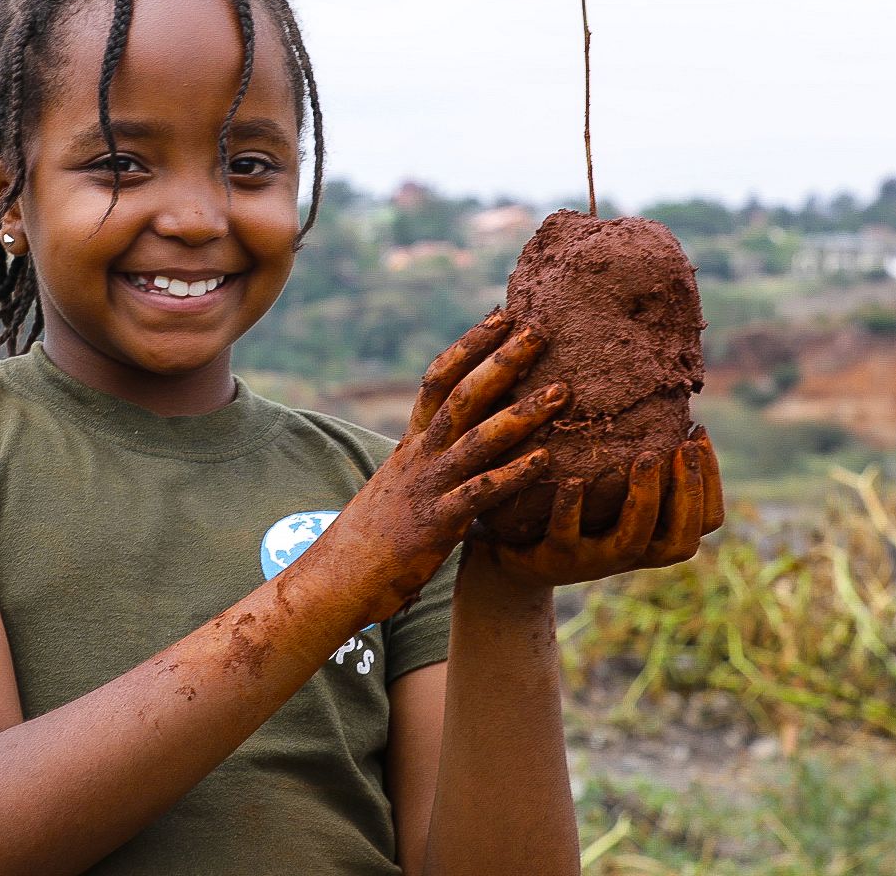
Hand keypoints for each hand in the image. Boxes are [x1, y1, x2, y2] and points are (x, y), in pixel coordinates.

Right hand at [308, 310, 571, 623]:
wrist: (333, 580)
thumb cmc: (372, 539)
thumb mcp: (400, 487)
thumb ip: (428, 462)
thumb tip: (458, 442)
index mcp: (411, 444)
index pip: (438, 379)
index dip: (470, 345)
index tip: (501, 315)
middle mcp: (419, 457)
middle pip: (460, 395)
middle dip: (501, 361)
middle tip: (539, 331)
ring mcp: (427, 488)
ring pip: (477, 439)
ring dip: (522, 412)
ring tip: (562, 391)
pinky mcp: (435, 525)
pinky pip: (479, 494)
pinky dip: (513, 475)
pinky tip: (545, 462)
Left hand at [465, 425, 725, 587]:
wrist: (513, 552)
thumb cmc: (573, 507)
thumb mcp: (611, 486)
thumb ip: (639, 459)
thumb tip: (663, 393)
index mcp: (654, 536)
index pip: (707, 521)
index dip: (711, 481)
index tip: (699, 431)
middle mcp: (632, 554)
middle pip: (681, 540)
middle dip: (688, 491)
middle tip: (682, 445)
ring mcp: (594, 561)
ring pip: (632, 541)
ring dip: (643, 498)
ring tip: (644, 456)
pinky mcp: (553, 559)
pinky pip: (566, 536)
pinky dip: (572, 508)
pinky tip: (573, 479)